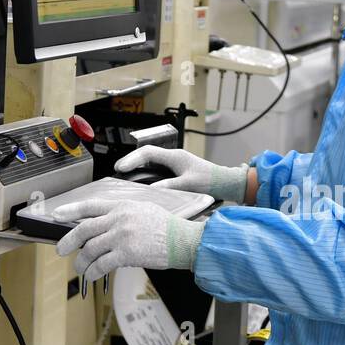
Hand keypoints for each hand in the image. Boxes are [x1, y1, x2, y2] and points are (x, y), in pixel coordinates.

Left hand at [52, 199, 203, 279]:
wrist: (183, 240)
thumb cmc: (167, 227)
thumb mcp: (143, 209)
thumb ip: (122, 214)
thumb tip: (104, 224)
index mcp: (122, 206)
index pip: (90, 205)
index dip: (71, 210)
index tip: (56, 215)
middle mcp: (119, 219)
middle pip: (84, 229)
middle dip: (68, 241)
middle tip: (61, 249)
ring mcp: (122, 236)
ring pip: (90, 249)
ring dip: (81, 261)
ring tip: (80, 267)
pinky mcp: (127, 253)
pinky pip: (102, 264)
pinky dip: (93, 271)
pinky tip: (91, 275)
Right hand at [115, 145, 248, 200]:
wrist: (227, 183)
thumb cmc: (211, 181)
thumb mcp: (189, 185)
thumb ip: (169, 186)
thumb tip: (150, 191)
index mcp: (175, 156)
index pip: (148, 153)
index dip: (132, 159)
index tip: (121, 167)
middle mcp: (173, 157)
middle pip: (146, 154)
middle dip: (131, 160)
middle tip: (117, 170)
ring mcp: (174, 164)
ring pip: (150, 161)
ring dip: (137, 165)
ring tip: (124, 175)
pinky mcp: (176, 171)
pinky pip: (156, 168)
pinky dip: (145, 172)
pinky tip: (140, 182)